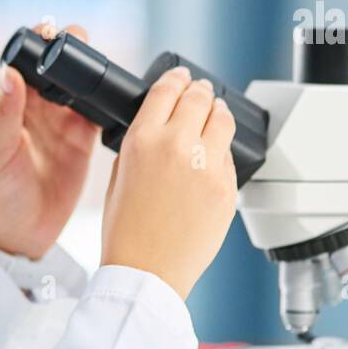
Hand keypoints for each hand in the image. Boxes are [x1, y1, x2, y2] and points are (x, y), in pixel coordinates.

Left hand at [0, 22, 101, 259]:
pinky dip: (109, 102)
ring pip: (81, 87)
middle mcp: (38, 110)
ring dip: (92, 73)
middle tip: (83, 38)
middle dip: (72, 49)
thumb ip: (5, 115)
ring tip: (105, 64)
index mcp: (13, 106)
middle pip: (58, 69)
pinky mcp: (83, 141)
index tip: (50, 29)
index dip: (38, 43)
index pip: (26, 64)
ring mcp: (62, 124)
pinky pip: (100, 113)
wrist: (21, 235)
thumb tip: (9, 74)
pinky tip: (119, 95)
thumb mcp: (0, 154)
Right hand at [100, 65, 237, 299]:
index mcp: (142, 139)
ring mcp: (207, 166)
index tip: (181, 77)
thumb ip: (139, 146)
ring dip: (218, 112)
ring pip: (224, 119)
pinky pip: (230, 157)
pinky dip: (222, 152)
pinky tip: (212, 159)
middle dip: (200, 91)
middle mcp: (177, 145)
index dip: (176, 78)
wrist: (146, 272)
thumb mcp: (117, 177)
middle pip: (199, 97)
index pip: (167, 90)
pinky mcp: (227, 188)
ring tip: (215, 114)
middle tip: (200, 91)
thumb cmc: (126, 232)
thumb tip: (159, 128)